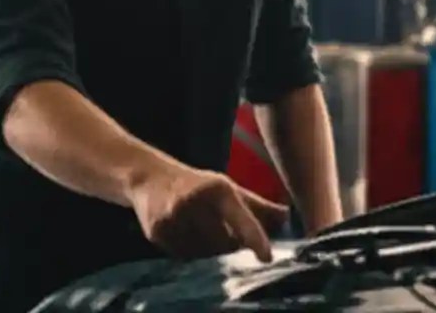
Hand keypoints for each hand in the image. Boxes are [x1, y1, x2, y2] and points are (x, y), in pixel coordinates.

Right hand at [128, 162, 288, 261]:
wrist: (149, 177)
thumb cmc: (198, 186)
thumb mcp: (228, 189)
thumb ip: (258, 206)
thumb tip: (287, 217)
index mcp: (217, 188)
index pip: (240, 217)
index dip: (255, 238)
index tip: (267, 257)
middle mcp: (194, 201)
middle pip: (224, 244)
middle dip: (229, 243)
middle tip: (221, 230)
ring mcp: (173, 217)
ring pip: (203, 253)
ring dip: (208, 249)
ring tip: (200, 228)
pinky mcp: (157, 231)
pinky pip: (183, 255)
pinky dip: (189, 251)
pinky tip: (184, 233)